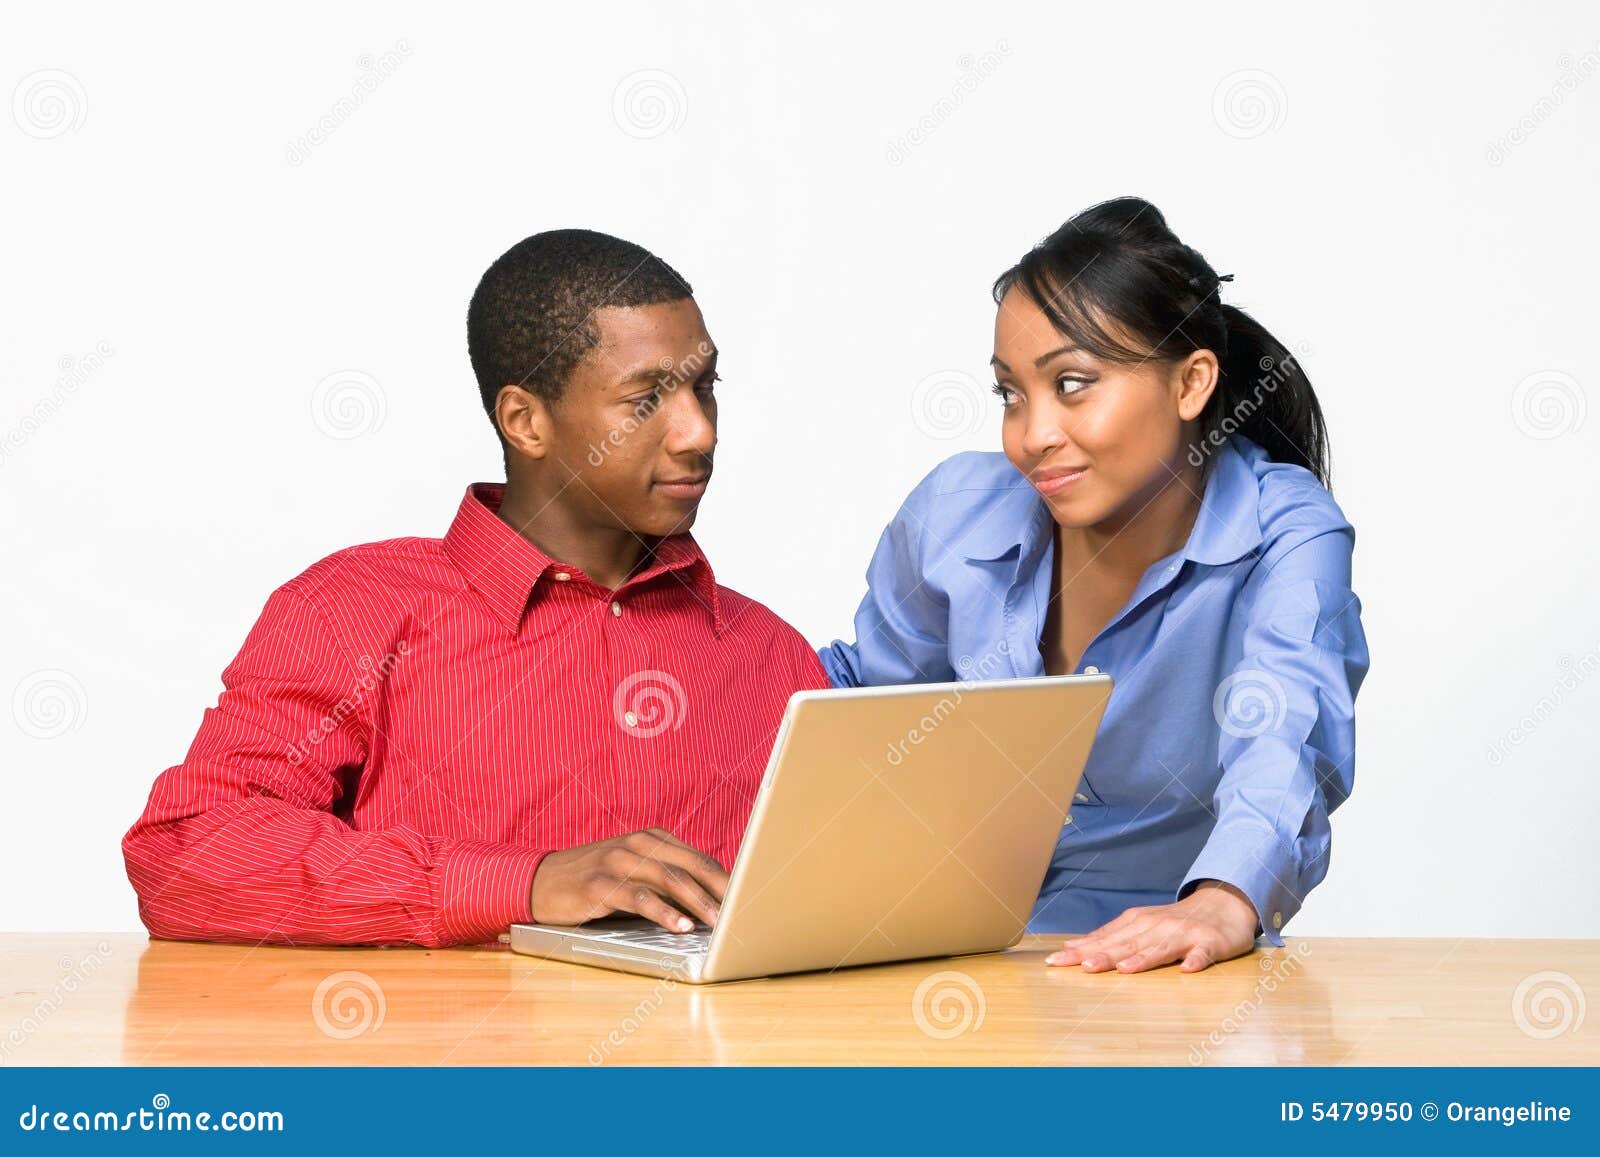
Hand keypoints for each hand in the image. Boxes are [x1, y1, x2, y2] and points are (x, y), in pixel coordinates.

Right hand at [529, 827, 728, 932]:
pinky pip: (639, 897)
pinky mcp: (600, 883)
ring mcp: (619, 860)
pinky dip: (663, 912)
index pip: (699, 858)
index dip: (726, 880)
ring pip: (669, 878)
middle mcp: (639, 843)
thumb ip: (668, 881)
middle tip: (744, 911)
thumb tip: (712, 904)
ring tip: (719, 921)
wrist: (540, 881)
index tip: (750, 900)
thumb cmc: (596, 880)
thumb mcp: (635, 873)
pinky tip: (680, 926)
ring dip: (698, 902)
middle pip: (691, 865)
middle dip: (722, 890)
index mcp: (653, 838)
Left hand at [1045, 880, 1258, 973]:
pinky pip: (1202, 954)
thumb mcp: (1140, 924)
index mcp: (1137, 923)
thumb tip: (1074, 946)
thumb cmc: (1175, 921)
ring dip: (1143, 958)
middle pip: (1127, 944)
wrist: (1223, 903)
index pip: (1104, 939)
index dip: (1080, 950)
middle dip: (1104, 955)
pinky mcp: (1209, 944)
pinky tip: (1187, 969)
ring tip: (1125, 969)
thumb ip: (1111, 937)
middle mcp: (1157, 927)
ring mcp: (1183, 935)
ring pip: (1161, 949)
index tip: (1056, 960)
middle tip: (1081, 966)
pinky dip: (1195, 960)